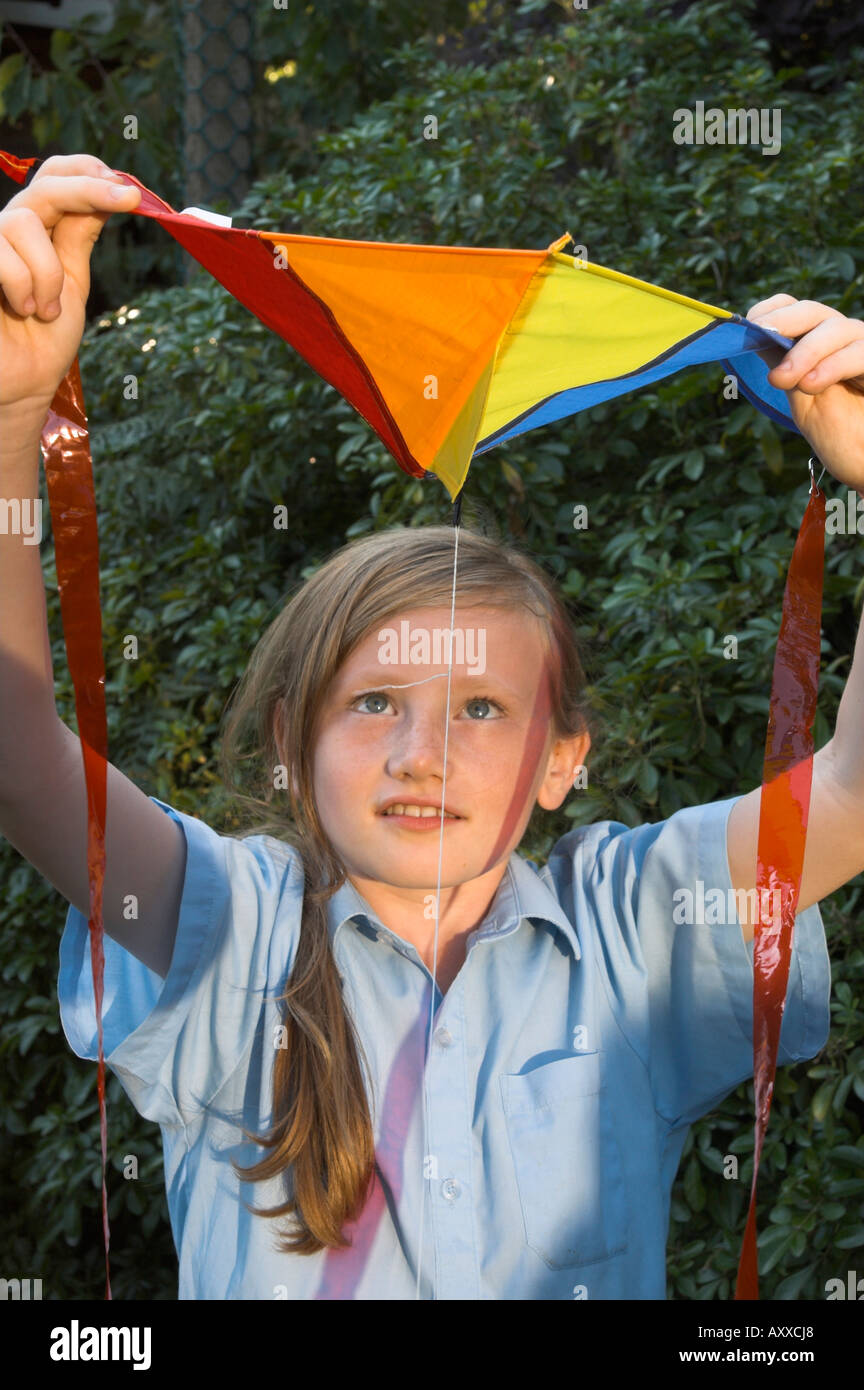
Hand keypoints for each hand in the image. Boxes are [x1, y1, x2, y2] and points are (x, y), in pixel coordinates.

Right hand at [0, 152, 139, 415]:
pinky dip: (21, 282)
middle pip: (46, 185)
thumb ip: (79, 236)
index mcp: (38, 228)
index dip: (88, 170)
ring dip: (46, 273)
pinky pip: (1, 252)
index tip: (128, 188)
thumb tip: (111, 192)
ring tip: (43, 311)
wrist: (20, 385)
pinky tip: (22, 310)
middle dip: (91, 190)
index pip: (56, 175)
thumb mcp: (72, 282)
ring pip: (24, 223)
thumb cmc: (43, 341)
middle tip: (128, 200)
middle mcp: (10, 227)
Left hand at [746, 295, 863, 489]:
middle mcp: (844, 339)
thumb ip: (785, 368)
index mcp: (819, 343)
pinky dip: (832, 365)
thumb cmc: (841, 435)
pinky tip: (811, 383)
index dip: (771, 311)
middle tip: (760, 338)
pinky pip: (859, 353)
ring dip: (803, 352)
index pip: (794, 308)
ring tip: (781, 379)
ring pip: (835, 329)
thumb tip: (752, 339)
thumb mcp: (803, 399)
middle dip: (783, 324)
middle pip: (813, 312)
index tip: (748, 325)